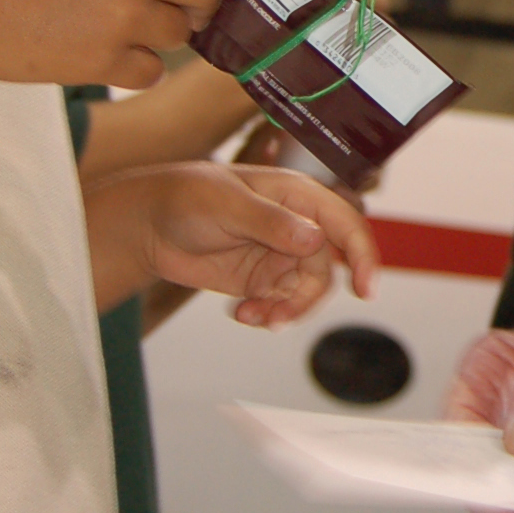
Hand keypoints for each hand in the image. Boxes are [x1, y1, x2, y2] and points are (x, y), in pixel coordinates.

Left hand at [93, 160, 377, 322]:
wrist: (148, 225)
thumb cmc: (185, 197)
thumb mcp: (227, 204)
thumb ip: (271, 222)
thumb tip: (314, 239)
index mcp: (297, 196)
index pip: (345, 224)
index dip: (362, 255)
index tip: (365, 290)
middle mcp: (296, 226)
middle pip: (326, 269)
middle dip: (306, 298)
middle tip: (279, 316)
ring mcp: (280, 254)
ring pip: (306, 292)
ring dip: (286, 310)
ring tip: (254, 316)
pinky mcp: (261, 278)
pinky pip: (281, 303)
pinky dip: (267, 314)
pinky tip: (241, 313)